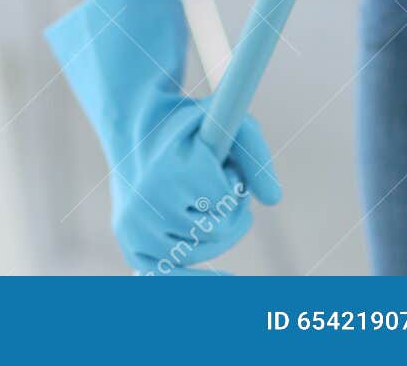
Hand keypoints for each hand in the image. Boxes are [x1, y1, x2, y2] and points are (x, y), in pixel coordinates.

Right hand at [44, 0, 280, 272]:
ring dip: (216, 230)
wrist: (133, 127)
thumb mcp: (224, 119)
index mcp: (168, 170)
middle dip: (230, 209)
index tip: (222, 164)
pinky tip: (223, 285)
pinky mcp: (132, 246)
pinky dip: (196, 284)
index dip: (232, 181)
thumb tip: (274, 200)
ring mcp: (136, 229)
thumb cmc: (187, 123)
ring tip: (205, 200)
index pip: (225, 197)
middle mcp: (147, 204)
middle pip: (217, 230)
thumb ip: (255, 152)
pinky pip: (172, 278)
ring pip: (202, 251)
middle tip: (223, 185)